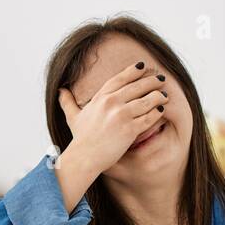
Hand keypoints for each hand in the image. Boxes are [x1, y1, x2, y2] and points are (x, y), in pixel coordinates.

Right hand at [55, 61, 167, 193]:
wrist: (84, 158)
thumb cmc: (80, 139)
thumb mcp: (72, 117)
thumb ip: (68, 102)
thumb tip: (60, 91)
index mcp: (100, 98)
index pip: (119, 78)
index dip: (132, 71)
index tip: (142, 66)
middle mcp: (111, 103)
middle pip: (137, 86)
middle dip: (151, 81)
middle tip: (161, 79)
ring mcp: (121, 115)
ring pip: (147, 100)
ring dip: (158, 96)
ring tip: (164, 95)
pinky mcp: (130, 129)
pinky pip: (149, 117)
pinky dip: (157, 113)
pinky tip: (161, 110)